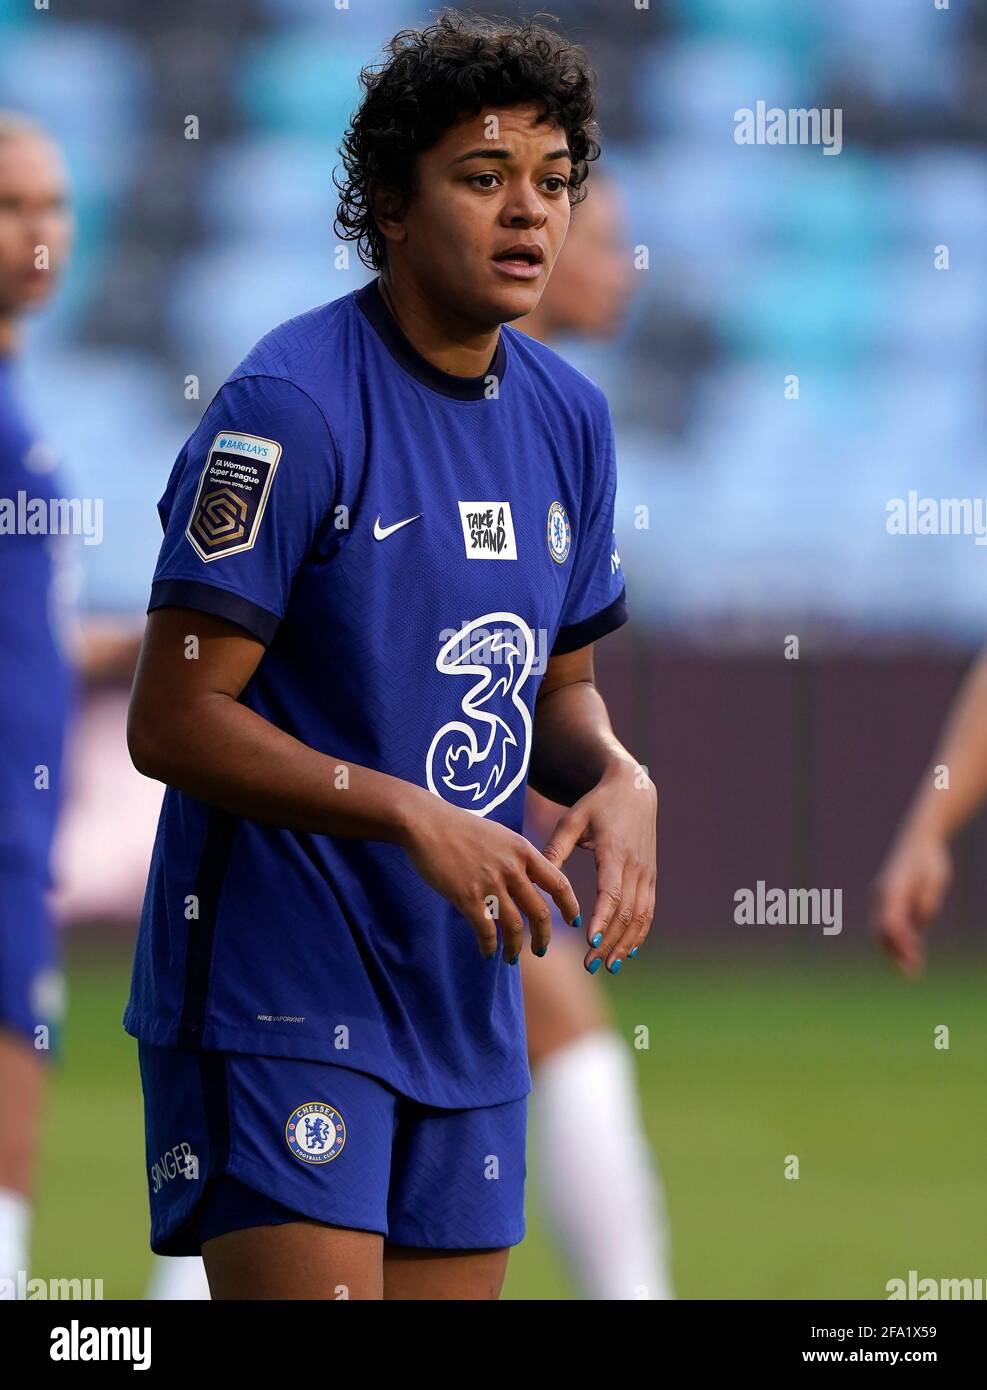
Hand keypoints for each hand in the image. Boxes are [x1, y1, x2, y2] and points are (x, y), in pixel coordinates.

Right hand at [401, 793, 579, 961]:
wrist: (426, 822)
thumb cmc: (459, 827)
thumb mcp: (499, 835)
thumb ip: (516, 858)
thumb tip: (528, 881)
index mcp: (523, 851)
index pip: (559, 883)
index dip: (570, 906)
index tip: (572, 921)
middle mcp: (512, 868)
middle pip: (540, 912)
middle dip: (543, 936)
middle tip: (541, 949)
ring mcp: (490, 883)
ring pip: (514, 926)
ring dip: (515, 947)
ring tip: (512, 957)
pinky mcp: (467, 896)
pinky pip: (486, 930)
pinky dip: (489, 946)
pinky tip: (488, 952)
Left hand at [541, 759, 656, 973]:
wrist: (634, 789)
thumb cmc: (596, 804)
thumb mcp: (571, 820)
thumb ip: (554, 849)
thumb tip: (531, 877)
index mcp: (614, 852)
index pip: (611, 893)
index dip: (602, 919)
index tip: (590, 942)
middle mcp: (635, 866)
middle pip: (626, 912)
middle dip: (609, 941)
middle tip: (590, 965)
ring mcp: (646, 873)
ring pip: (640, 916)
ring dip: (625, 943)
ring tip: (608, 966)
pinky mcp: (650, 877)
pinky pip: (648, 910)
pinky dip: (639, 933)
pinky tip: (626, 951)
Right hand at [872, 829, 951, 977]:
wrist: (918, 840)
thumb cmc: (928, 860)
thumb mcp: (935, 880)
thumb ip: (927, 901)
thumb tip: (920, 922)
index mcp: (892, 890)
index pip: (890, 923)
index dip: (900, 943)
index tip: (913, 959)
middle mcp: (882, 896)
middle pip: (881, 932)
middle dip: (894, 954)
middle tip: (911, 974)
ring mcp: (882, 898)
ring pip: (882, 931)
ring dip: (895, 950)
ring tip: (913, 969)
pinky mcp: (889, 901)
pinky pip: (890, 925)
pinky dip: (899, 940)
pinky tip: (914, 952)